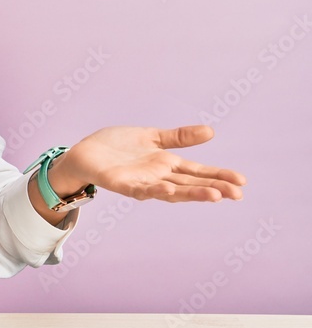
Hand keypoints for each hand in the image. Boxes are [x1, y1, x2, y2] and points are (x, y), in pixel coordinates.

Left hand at [57, 125, 245, 202]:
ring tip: (213, 195)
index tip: (242, 182)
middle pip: (190, 185)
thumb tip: (211, 131)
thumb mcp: (152, 137)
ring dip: (191, 194)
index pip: (198, 172)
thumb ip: (179, 137)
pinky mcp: (122, 184)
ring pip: (170, 191)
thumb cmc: (117, 146)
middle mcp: (158, 177)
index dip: (218, 176)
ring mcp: (141, 182)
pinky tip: (169, 189)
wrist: (84, 152)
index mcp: (166, 164)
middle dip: (213, 189)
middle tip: (236, 194)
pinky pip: (141, 190)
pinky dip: (155, 190)